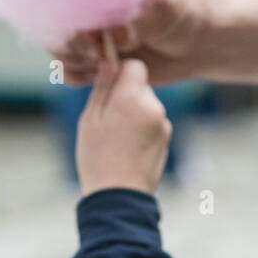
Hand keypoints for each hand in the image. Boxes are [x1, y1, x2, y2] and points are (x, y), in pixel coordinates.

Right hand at [52, 0, 213, 85]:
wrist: (198, 42)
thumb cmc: (186, 13)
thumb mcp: (170, 5)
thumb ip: (144, 12)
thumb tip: (119, 27)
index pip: (68, 2)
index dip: (76, 24)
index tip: (97, 40)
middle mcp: (91, 11)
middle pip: (57, 28)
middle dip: (74, 47)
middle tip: (100, 56)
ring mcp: (91, 37)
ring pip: (61, 52)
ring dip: (76, 63)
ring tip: (107, 67)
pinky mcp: (95, 62)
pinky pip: (72, 73)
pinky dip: (80, 77)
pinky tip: (104, 77)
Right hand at [76, 59, 171, 195]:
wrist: (119, 196)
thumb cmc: (98, 157)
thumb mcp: (90, 119)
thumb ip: (102, 88)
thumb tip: (109, 61)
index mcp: (132, 98)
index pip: (134, 66)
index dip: (119, 72)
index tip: (107, 86)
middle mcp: (154, 107)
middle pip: (140, 86)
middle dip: (125, 95)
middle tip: (106, 118)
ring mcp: (163, 124)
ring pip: (146, 105)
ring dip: (133, 113)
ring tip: (116, 137)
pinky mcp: (166, 138)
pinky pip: (152, 122)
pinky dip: (141, 128)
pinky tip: (127, 147)